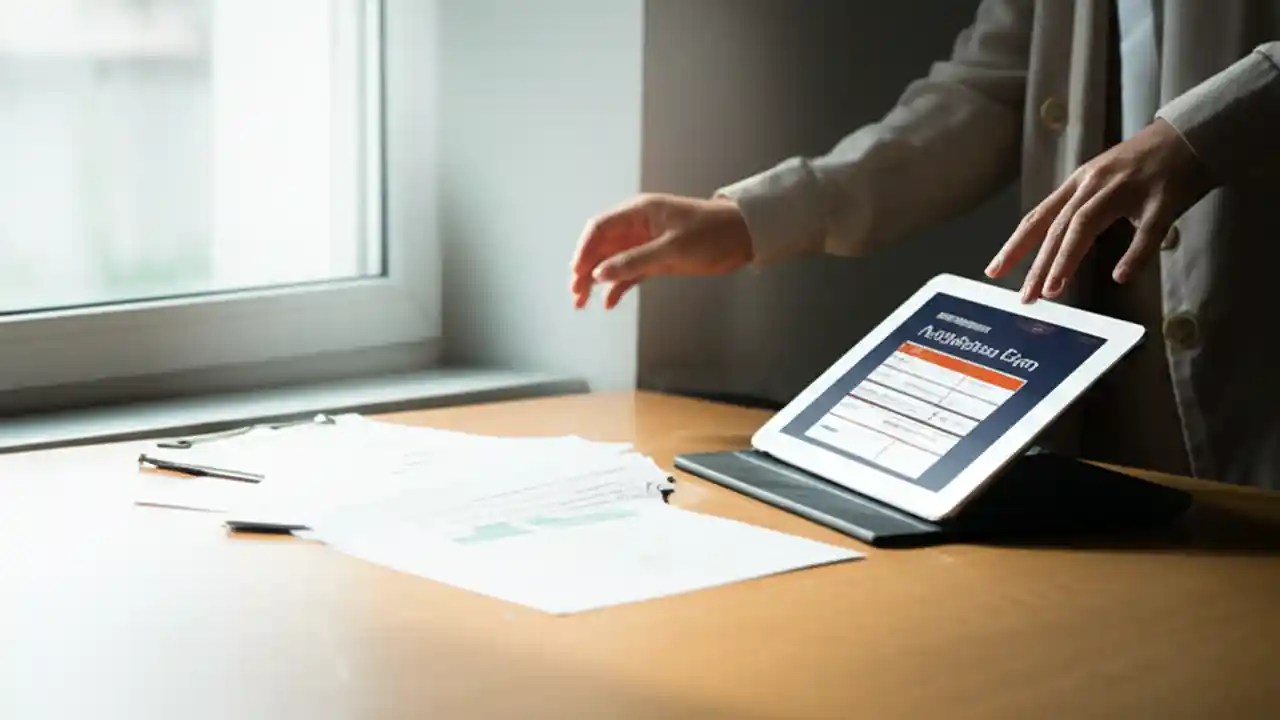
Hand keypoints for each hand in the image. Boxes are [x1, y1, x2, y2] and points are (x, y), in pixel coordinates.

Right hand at [569, 194, 753, 308]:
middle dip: (585, 269)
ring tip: (582, 302)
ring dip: (597, 280)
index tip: (576, 274)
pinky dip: (617, 286)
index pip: (600, 229)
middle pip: (602, 246)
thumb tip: (600, 274)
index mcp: (639, 212)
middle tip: (575, 294)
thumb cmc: (711, 235)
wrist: (744, 237)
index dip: (584, 251)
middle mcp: (638, 226)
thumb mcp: (672, 250)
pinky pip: (629, 271)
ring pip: (612, 261)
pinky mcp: (657, 258)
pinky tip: (609, 303)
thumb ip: (634, 261)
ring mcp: (646, 242)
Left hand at [986, 119, 1213, 301]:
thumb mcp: (1101, 183)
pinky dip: (1133, 254)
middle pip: (1057, 226)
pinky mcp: (1163, 198)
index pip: (1038, 217)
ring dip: (1067, 258)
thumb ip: (1079, 211)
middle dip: (1037, 263)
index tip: (994, 271)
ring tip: (1053, 290)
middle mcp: (1095, 184)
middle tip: (1025, 296)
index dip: (1015, 245)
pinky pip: (1147, 231)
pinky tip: (1120, 276)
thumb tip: (1054, 248)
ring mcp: (1128, 189)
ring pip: (1087, 225)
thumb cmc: (1144, 166)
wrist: (1190, 134)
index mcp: (1079, 183)